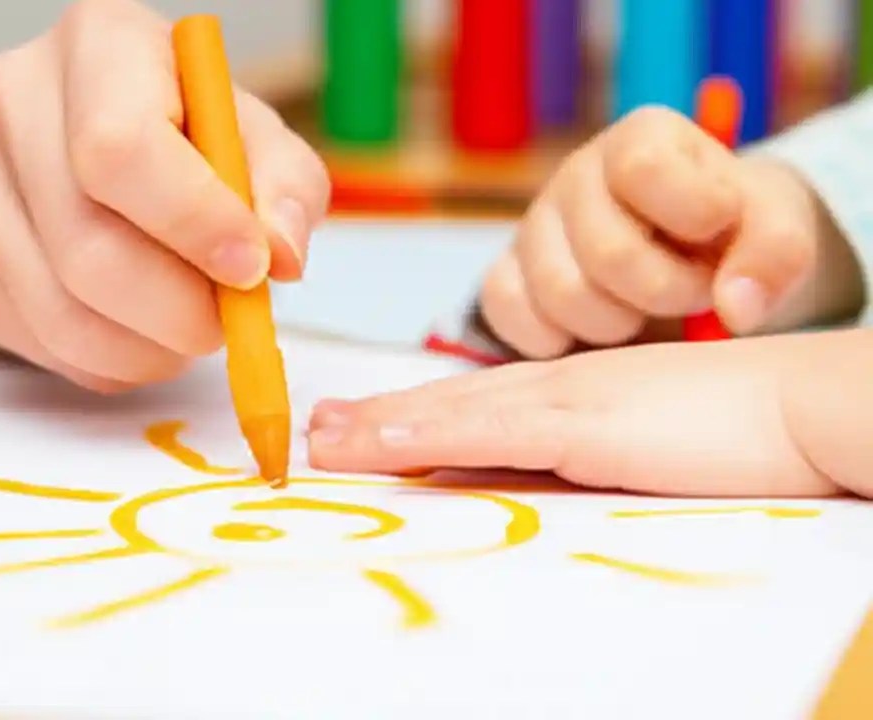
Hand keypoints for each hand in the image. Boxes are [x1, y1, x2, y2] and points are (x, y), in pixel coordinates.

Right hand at [0, 0, 329, 392]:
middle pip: (87, 250)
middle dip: (179, 311)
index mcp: (95, 43)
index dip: (193, 224)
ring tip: (188, 328)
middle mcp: (9, 102)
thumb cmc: (179, 131)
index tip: (252, 267)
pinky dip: (110, 363)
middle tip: (227, 320)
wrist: (70, 139)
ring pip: (62, 317)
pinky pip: (42, 347)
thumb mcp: (251, 132)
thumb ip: (284, 186)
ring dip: (149, 351)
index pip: (119, 150)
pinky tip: (139, 331)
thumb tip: (280, 256)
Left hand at [306, 334, 838, 496]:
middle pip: (450, 405)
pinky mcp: (584, 424)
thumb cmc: (738, 426)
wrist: (801, 399)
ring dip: (381, 427)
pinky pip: (487, 432)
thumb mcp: (649, 437)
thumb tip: (547, 476)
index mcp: (573, 390)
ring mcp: (566, 399)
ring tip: (323, 438)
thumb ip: (593, 451)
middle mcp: (556, 386)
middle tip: (320, 429)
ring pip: (452, 414)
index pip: (477, 404)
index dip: (416, 414)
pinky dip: (424, 436)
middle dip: (381, 419)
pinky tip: (375, 443)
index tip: (364, 424)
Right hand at [479, 106, 862, 358]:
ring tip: (644, 314)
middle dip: (665, 293)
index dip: (691, 215)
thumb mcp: (776, 230)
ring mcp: (533, 226)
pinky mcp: (505, 274)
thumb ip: (775, 255)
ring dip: (615, 325)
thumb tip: (734, 308)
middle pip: (608, 252)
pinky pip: (508, 312)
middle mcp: (577, 174)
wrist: (692, 255)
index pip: (644, 169)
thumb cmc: (730, 234)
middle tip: (693, 295)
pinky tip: (592, 333)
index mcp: (643, 140)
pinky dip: (553, 339)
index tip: (717, 235)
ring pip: (559, 292)